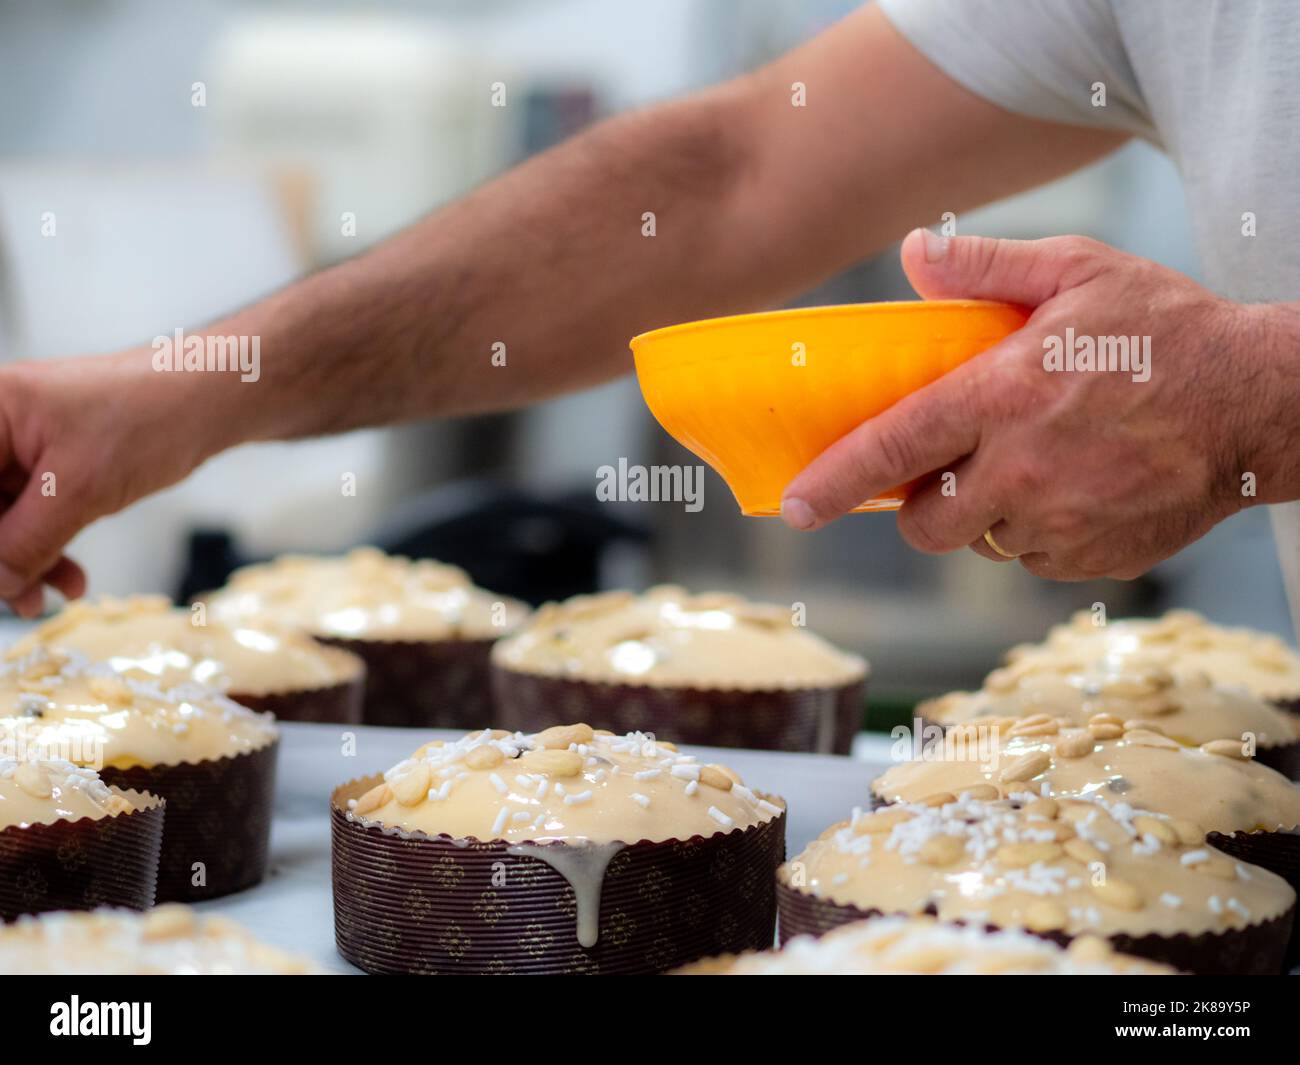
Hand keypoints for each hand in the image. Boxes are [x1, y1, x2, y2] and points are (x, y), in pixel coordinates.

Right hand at [0, 351, 220, 615]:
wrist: (209, 399)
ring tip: (45, 600)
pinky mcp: (56, 463)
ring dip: (26, 561)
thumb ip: (29, 540)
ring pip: (8, 517)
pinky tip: (68, 579)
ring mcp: (27, 445)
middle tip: (23, 602)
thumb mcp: (81, 488)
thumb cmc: (150, 418)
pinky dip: (50, 546)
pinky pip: (37, 513)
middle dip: (2, 558)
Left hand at [779, 229, 1295, 580]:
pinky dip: (1035, 534)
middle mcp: (1026, 469)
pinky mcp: (1096, 557)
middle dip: (919, 506)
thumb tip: (912, 254)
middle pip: (926, 523)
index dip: (835, 481)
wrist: (1264, 401)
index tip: (794, 505)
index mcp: (1006, 396)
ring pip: (981, 545)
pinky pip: (1033, 559)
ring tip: (1027, 468)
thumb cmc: (1168, 330)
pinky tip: (1072, 490)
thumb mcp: (1079, 271)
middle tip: (947, 470)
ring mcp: (1063, 521)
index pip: (895, 447)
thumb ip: (987, 267)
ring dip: (983, 517)